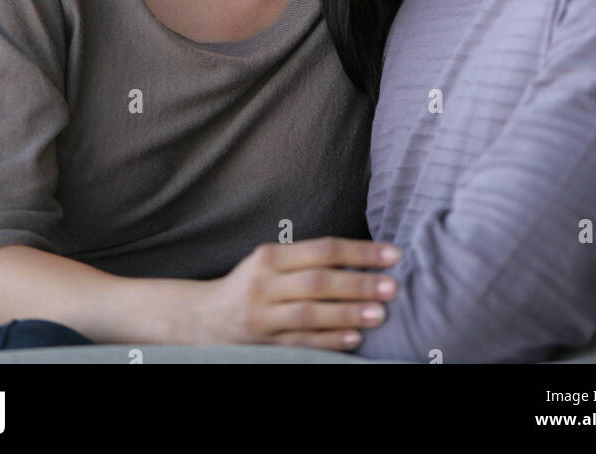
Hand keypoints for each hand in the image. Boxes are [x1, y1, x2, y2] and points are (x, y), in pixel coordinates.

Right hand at [198, 236, 400, 350]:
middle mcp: (265, 284)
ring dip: (347, 314)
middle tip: (392, 286)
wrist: (202, 318)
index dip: (359, 251)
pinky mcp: (263, 345)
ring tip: (380, 314)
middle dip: (358, 283)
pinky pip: (300, 343)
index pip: (323, 250)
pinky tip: (353, 339)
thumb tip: (362, 262)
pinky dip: (328, 342)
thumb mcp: (270, 263)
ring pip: (310, 314)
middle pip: (318, 282)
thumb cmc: (250, 284)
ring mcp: (263, 317)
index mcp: (270, 256)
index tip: (393, 254)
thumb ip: (308, 262)